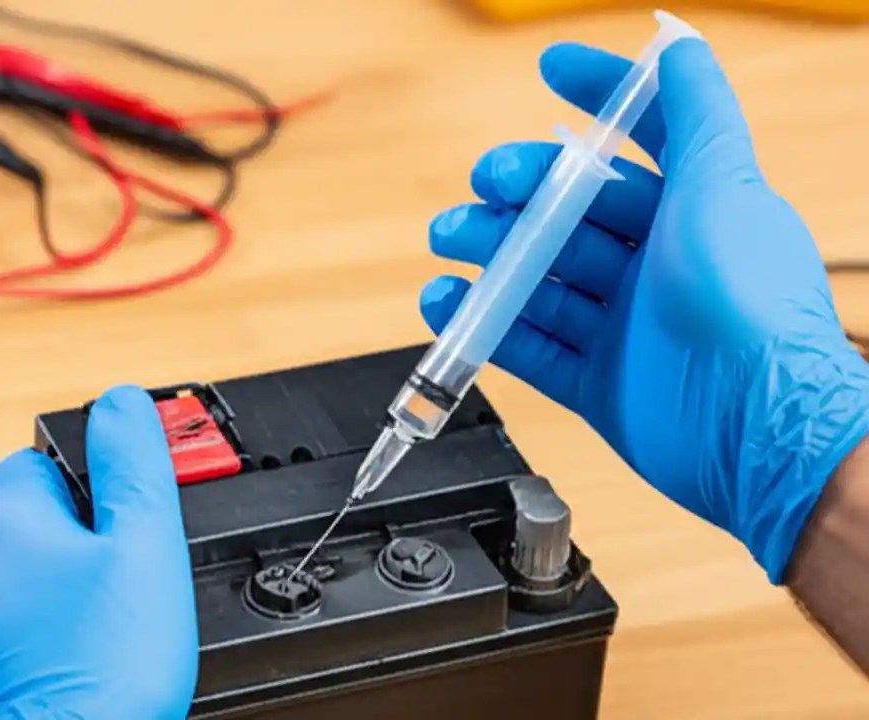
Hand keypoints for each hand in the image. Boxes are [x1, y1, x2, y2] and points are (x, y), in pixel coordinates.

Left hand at [0, 386, 197, 718]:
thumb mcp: (145, 548)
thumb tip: (125, 402)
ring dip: (45, 601)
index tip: (126, 538)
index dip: (99, 498)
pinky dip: (19, 648)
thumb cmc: (95, 674)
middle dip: (73, 551)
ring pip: (7, 584)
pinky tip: (61, 675)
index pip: (48, 463)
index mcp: (0, 513)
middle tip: (119, 597)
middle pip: (28, 524)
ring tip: (93, 644)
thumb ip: (135, 463)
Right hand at [421, 38, 868, 582]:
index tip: (552, 70)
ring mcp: (621, 323)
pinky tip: (449, 303)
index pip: (639, 137)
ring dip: (489, 256)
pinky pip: (526, 345)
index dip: (598, 98)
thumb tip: (679, 46)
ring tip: (448, 244)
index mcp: (690, 210)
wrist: (753, 426)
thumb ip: (698, 116)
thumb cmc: (748, 304)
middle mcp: (654, 262)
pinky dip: (483, 325)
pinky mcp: (595, 380)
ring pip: (538, 276)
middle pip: (568, 212)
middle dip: (517, 193)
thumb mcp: (724, 188)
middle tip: (480, 190)